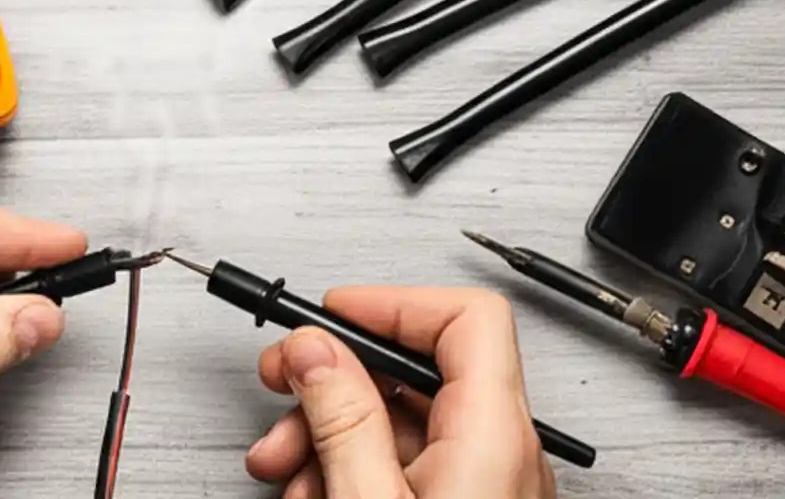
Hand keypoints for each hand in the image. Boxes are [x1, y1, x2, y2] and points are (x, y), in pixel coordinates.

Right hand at [247, 288, 555, 497]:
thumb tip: (315, 348)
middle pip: (416, 370)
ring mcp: (484, 485)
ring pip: (399, 421)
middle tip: (281, 381)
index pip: (467, 317)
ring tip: (284, 463)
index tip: (330, 317)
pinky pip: (405, 464)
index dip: (393, 304)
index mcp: (495, 437)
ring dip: (328, 431)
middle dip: (334, 377)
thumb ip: (341, 421)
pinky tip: (313, 491)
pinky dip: (350, 467)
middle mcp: (503, 455)